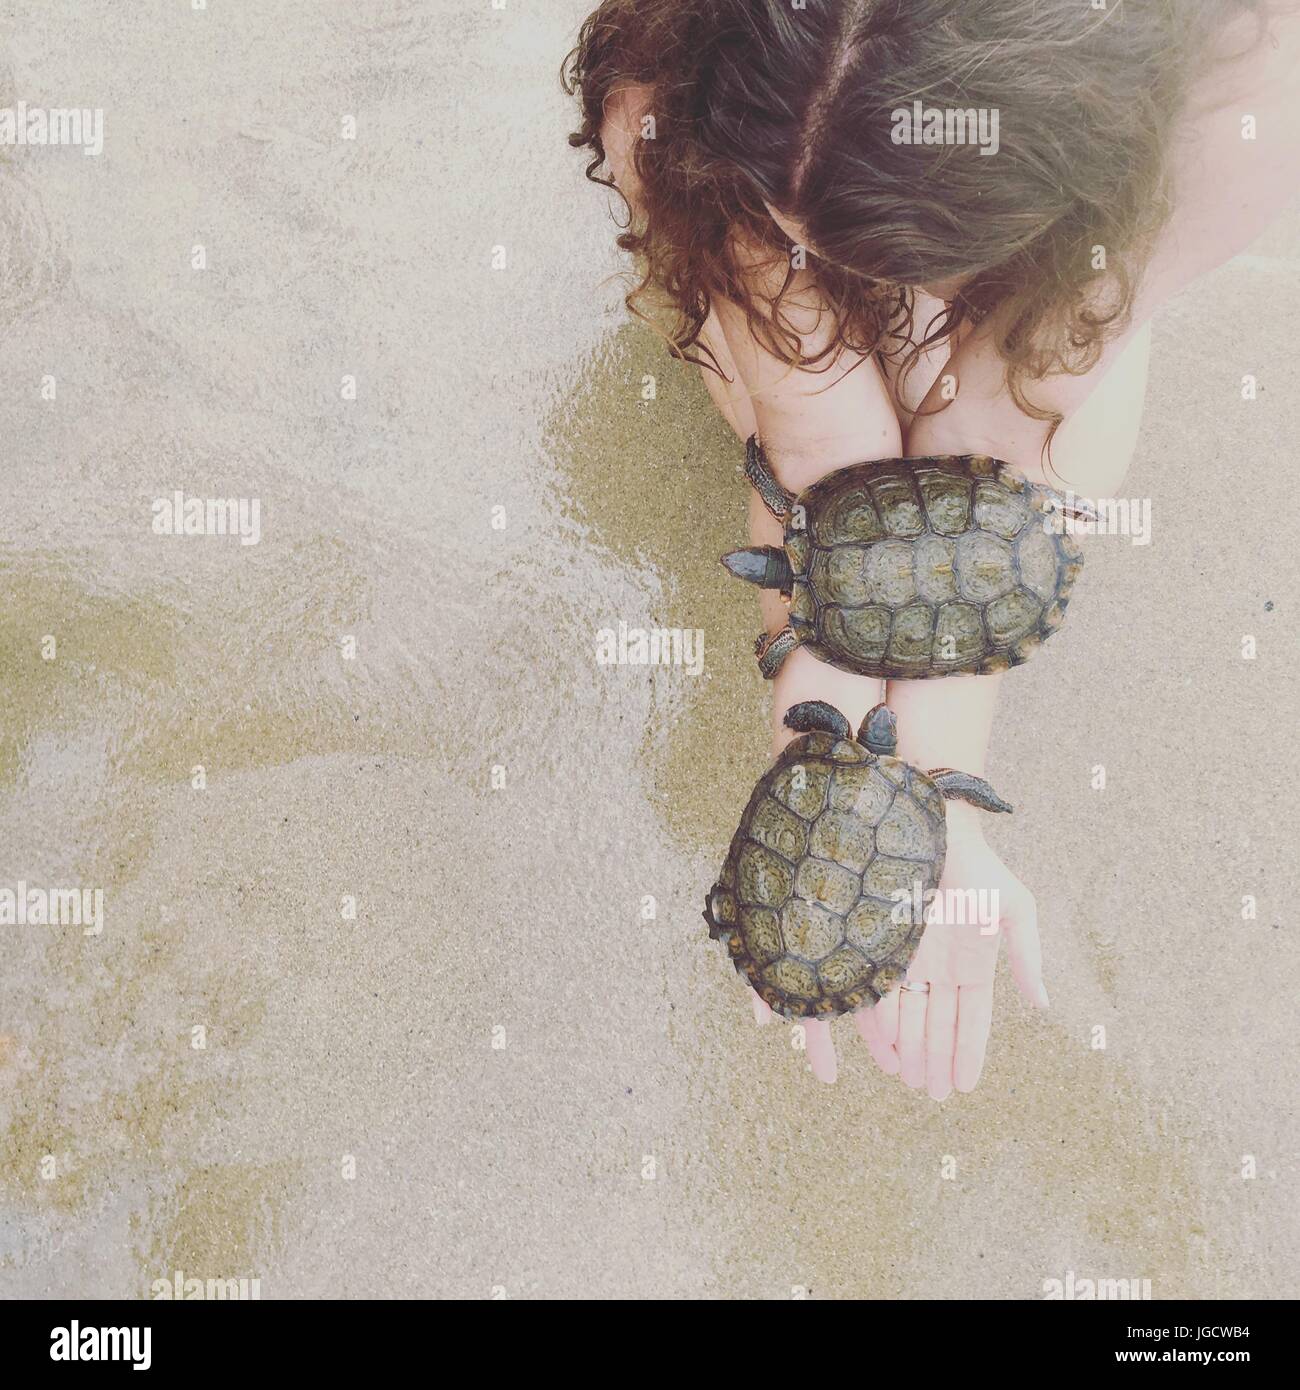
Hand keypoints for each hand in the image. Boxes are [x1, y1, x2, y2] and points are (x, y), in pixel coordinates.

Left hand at [855, 824, 1048, 1097]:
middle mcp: (939, 968)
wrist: (935, 827)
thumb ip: (1027, 956)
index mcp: (973, 964)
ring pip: (909, 1015)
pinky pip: (882, 990)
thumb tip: (1043, 1005)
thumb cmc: (979, 866)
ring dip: (910, 1049)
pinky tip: (884, 1046)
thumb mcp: (1016, 909)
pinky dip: (884, 1019)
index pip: (972, 1020)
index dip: (969, 1052)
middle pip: (938, 1026)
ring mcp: (909, 957)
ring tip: (911, 1082)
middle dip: (937, 1061)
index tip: (966, 1087)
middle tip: (934, 1096)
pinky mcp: (881, 943)